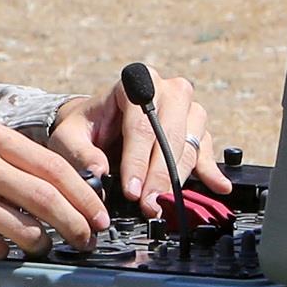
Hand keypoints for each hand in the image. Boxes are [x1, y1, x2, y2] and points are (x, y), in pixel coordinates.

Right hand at [0, 123, 110, 258]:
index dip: (85, 196)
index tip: (101, 217)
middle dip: (76, 224)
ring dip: (42, 244)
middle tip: (88, 240)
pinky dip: (3, 253)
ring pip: (24, 227)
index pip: (54, 166)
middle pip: (45, 197)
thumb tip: (81, 197)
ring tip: (41, 247)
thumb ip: (23, 168)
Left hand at [46, 69, 228, 214]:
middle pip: (171, 132)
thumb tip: (99, 171)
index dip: (137, 160)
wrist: (96, 126)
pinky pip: (207, 150)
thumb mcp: (67, 137)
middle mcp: (166, 89)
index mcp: (135, 82)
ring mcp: (186, 108)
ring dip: (178, 178)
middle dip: (159, 174)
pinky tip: (218, 187)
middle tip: (149, 204)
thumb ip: (79, 152)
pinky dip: (211, 171)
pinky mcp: (197, 129)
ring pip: (191, 143)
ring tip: (164, 204)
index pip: (141, 123)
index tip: (131, 191)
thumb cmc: (83, 128)